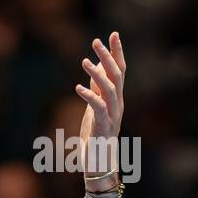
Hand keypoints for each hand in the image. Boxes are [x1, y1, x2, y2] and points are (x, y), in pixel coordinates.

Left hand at [76, 33, 125, 174]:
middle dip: (108, 57)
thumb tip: (94, 71)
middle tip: (96, 41)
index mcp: (116, 98)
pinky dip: (89, 96)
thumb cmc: (96, 137)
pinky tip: (78, 87)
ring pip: (109, 89)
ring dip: (97, 74)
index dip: (117, 52)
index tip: (113, 34)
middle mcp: (118, 104)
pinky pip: (99, 108)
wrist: (99, 164)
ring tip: (84, 62)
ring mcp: (112, 115)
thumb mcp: (94, 109)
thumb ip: (96, 90)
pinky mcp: (103, 126)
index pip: (120, 70)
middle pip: (117, 75)